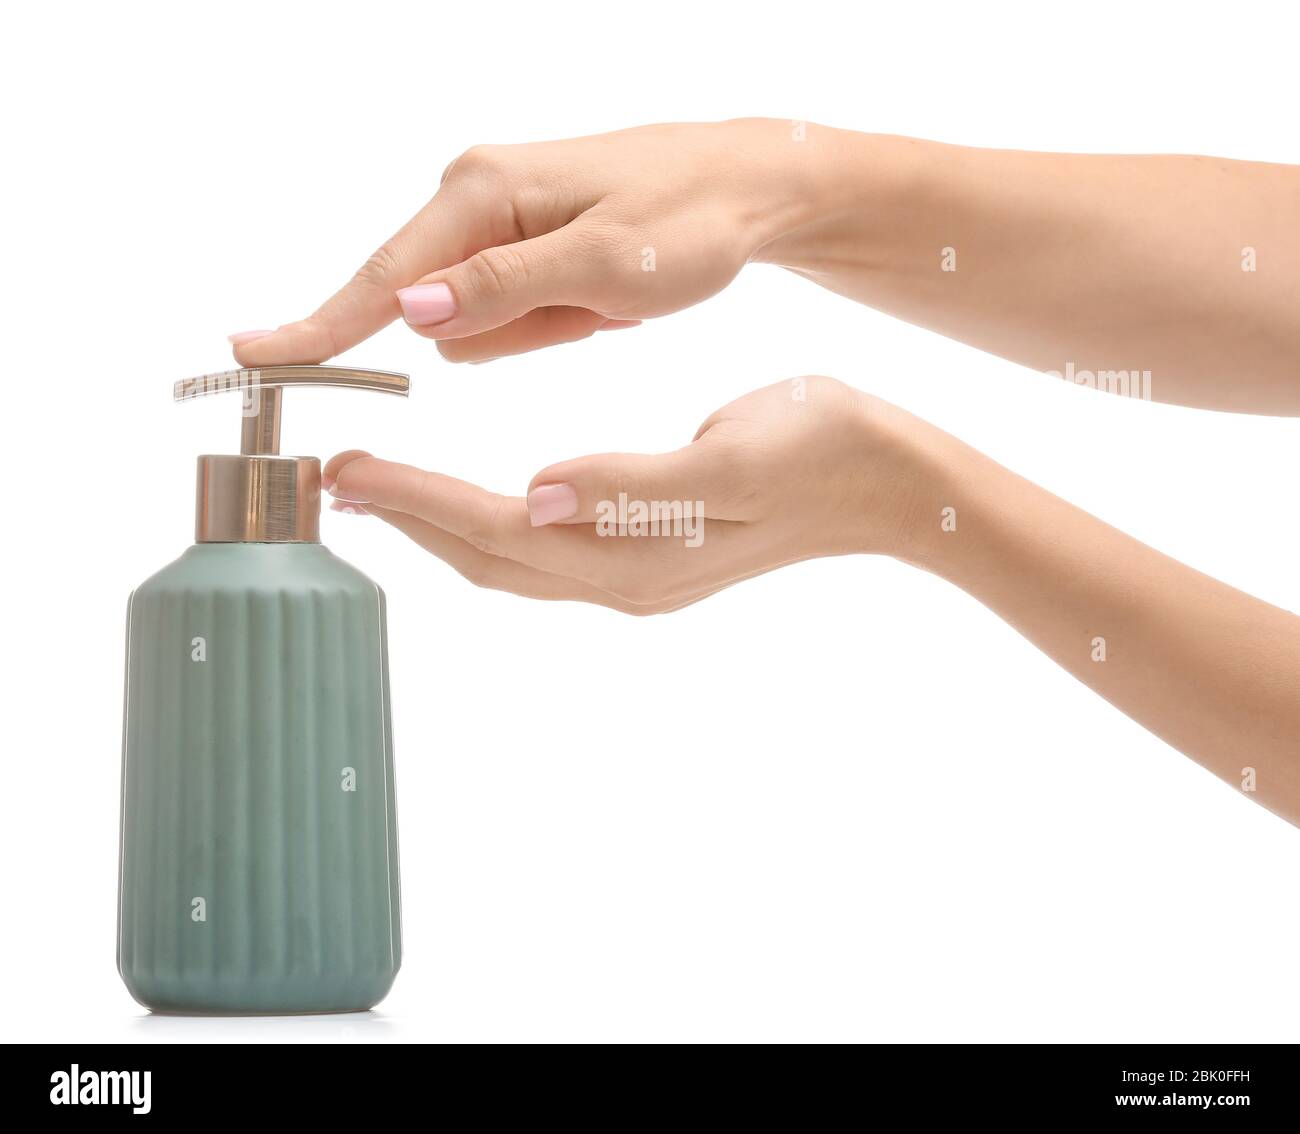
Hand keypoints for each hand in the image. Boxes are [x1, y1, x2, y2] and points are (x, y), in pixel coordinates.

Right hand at [231, 119, 824, 365]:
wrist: (751, 192)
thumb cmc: (689, 219)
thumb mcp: (604, 265)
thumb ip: (503, 291)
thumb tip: (407, 312)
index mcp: (481, 193)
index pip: (382, 277)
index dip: (321, 325)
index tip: (252, 356)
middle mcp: (477, 200)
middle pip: (439, 307)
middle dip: (510, 330)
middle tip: (597, 302)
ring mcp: (502, 224)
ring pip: (484, 320)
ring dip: (548, 326)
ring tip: (615, 291)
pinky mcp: (528, 248)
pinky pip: (519, 313)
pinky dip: (566, 319)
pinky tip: (612, 292)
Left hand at [322, 377, 927, 613]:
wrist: (888, 483)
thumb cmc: (819, 451)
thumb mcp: (732, 457)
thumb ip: (632, 484)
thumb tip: (537, 490)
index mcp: (635, 557)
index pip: (500, 531)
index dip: (420, 503)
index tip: (349, 471)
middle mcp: (623, 581)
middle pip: (490, 559)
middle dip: (409, 521)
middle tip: (338, 480)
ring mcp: (636, 576)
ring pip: (512, 561)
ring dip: (441, 527)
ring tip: (382, 491)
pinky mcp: (647, 556)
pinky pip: (544, 552)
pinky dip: (489, 526)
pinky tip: (475, 500)